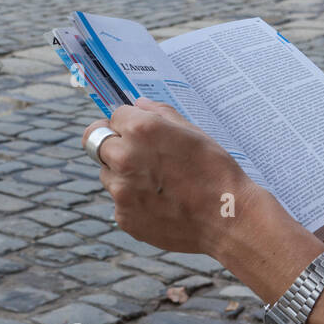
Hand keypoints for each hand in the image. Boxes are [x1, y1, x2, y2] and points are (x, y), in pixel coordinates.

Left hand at [83, 98, 255, 254]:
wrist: (227, 218)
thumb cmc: (215, 170)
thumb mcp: (192, 132)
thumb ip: (160, 113)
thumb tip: (139, 104)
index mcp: (140, 129)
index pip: (114, 115)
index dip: (128, 121)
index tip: (139, 131)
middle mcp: (123, 157)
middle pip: (96, 141)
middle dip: (114, 143)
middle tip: (137, 154)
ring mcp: (121, 190)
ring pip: (107, 174)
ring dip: (123, 174)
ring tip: (158, 183)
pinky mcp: (124, 217)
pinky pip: (120, 201)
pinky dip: (134, 201)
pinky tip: (162, 204)